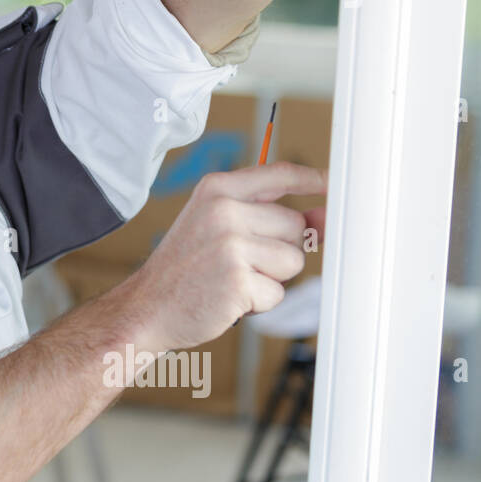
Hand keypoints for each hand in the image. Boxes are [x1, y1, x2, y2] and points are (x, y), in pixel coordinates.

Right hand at [123, 161, 328, 353]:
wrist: (147, 306)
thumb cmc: (184, 268)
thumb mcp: (214, 226)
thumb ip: (266, 216)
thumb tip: (323, 217)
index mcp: (216, 190)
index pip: (279, 174)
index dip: (312, 179)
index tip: (333, 183)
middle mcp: (223, 211)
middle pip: (294, 224)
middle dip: (279, 248)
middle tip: (238, 261)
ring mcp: (230, 245)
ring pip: (292, 261)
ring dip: (271, 278)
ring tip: (232, 279)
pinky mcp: (238, 280)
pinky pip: (278, 293)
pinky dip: (259, 302)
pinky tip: (229, 297)